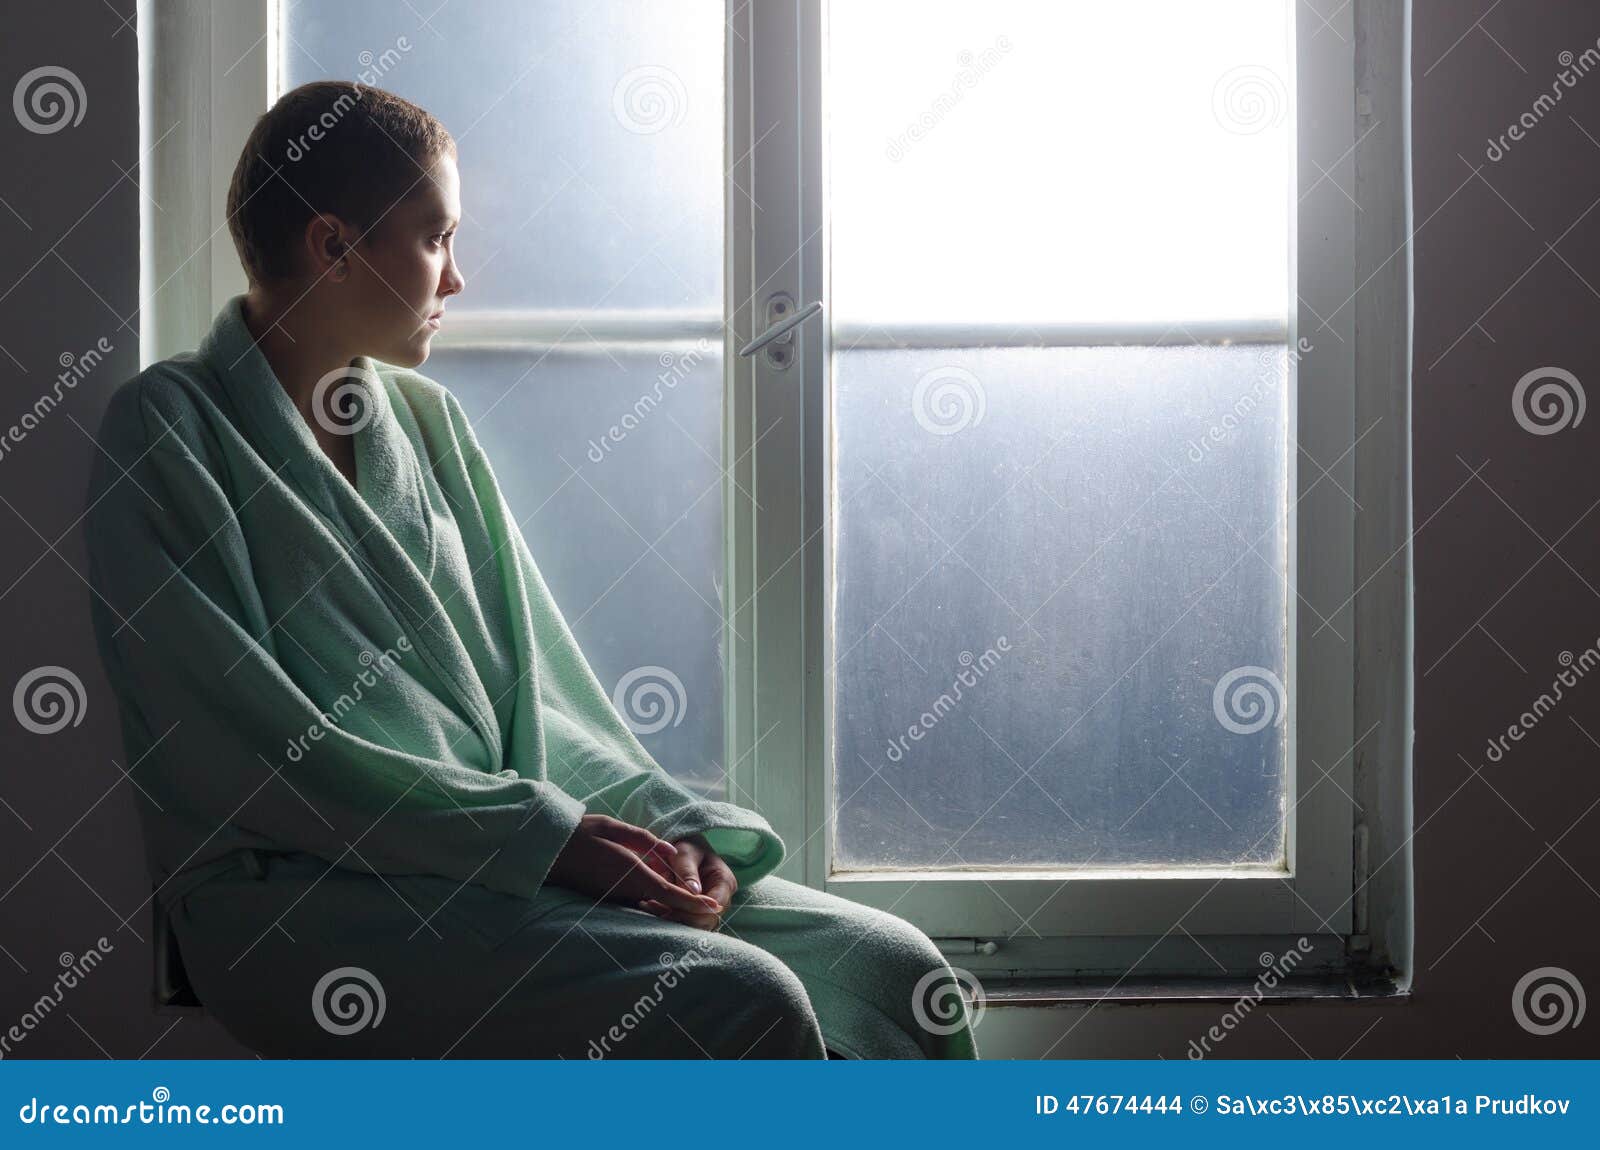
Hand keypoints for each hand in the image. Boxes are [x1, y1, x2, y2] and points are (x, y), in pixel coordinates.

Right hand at [547, 814, 724, 917]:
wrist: (551, 849)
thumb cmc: (584, 834)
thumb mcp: (617, 829)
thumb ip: (647, 841)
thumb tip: (673, 853)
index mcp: (633, 874)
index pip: (671, 895)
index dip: (694, 903)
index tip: (714, 908)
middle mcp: (626, 891)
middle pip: (664, 905)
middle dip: (686, 908)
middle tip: (709, 908)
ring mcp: (616, 898)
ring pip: (650, 905)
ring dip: (669, 906)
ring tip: (692, 905)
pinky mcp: (608, 899)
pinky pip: (636, 903)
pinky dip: (652, 903)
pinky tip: (662, 898)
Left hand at [638, 833, 737, 930]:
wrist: (681, 849)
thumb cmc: (686, 847)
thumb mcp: (685, 853)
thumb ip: (688, 872)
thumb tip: (694, 892)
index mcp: (725, 882)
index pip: (714, 905)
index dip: (692, 911)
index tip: (668, 909)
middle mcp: (721, 899)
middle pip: (705, 920)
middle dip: (680, 917)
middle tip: (653, 907)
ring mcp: (709, 908)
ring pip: (694, 925)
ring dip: (672, 919)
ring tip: (649, 906)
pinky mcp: (696, 913)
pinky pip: (685, 922)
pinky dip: (668, 917)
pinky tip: (652, 907)